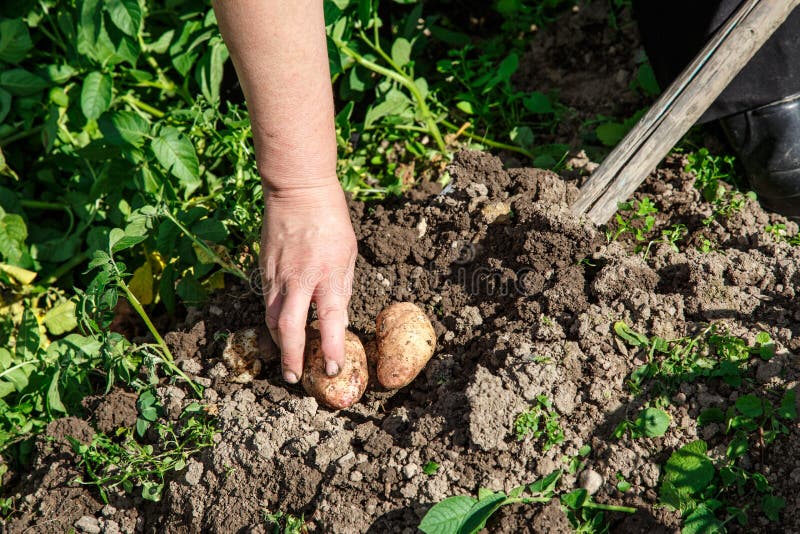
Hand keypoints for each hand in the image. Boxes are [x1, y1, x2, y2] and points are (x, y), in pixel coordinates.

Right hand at [260, 181, 356, 383]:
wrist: (298, 191)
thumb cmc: (331, 221)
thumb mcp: (348, 254)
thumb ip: (342, 288)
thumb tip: (337, 319)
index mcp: (328, 274)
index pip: (330, 321)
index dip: (331, 349)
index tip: (332, 370)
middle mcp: (300, 279)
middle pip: (290, 328)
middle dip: (292, 358)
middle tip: (295, 378)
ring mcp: (278, 275)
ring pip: (272, 318)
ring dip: (280, 344)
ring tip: (287, 361)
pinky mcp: (263, 269)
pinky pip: (266, 302)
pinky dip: (272, 321)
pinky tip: (278, 331)